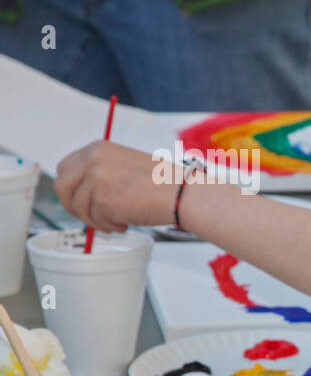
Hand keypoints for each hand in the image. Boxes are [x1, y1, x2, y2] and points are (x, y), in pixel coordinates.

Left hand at [55, 141, 176, 230]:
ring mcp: (96, 180)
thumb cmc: (163, 182)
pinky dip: (109, 226)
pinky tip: (125, 223)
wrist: (182, 193)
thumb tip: (82, 193)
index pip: (65, 168)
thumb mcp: (125, 164)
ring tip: (118, 221)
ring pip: (79, 208)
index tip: (79, 200)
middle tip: (89, 216)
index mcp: (97, 148)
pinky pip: (96, 221)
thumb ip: (101, 171)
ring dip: (96, 220)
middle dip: (73, 206)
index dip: (70, 188)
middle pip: (62, 187)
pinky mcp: (103, 200)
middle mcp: (92, 160)